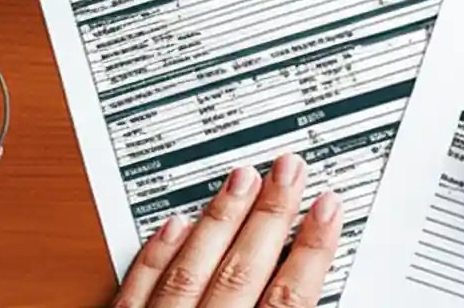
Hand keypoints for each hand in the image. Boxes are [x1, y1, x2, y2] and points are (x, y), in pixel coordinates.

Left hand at [111, 154, 341, 307]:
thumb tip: (320, 289)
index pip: (290, 298)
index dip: (313, 249)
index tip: (328, 207)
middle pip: (242, 272)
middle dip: (270, 215)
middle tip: (289, 168)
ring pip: (191, 272)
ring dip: (219, 221)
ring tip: (241, 177)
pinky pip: (136, 294)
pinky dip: (156, 257)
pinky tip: (174, 224)